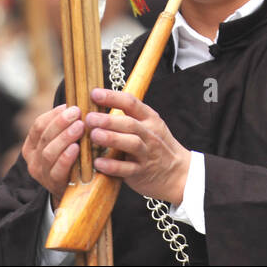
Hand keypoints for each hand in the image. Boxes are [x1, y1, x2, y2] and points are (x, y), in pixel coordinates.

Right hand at [22, 103, 84, 202]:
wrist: (73, 191)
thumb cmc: (71, 160)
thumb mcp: (63, 142)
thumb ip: (65, 126)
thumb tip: (77, 102)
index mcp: (32, 146)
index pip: (38, 126)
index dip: (53, 115)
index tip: (70, 106)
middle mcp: (32, 159)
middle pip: (44, 136)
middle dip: (61, 122)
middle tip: (77, 112)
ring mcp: (41, 172)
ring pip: (49, 151)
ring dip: (65, 137)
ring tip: (80, 126)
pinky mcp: (53, 184)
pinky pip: (57, 169)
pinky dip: (66, 157)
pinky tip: (77, 147)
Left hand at [87, 87, 190, 204]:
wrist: (177, 172)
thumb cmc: (155, 145)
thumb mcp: (148, 125)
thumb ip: (128, 116)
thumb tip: (97, 103)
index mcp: (149, 119)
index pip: (131, 103)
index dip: (112, 97)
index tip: (94, 94)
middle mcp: (149, 134)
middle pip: (130, 123)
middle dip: (108, 120)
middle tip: (89, 118)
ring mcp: (146, 153)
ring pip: (131, 143)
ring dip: (112, 138)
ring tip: (94, 135)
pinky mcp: (141, 172)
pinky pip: (127, 169)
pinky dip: (112, 166)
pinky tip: (98, 163)